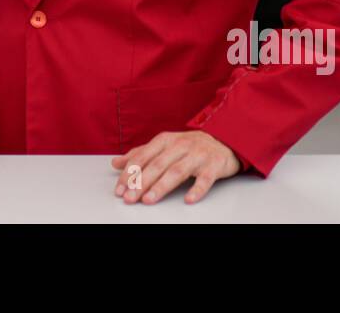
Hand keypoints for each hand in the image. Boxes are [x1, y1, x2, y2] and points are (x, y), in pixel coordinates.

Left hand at [112, 130, 241, 204]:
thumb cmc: (189, 146)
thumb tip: (116, 163)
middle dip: (141, 182)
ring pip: (177, 171)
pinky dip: (197, 189)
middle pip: (157, 165)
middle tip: (130, 198)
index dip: (130, 173)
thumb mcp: (163, 146)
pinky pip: (205, 178)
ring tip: (149, 199)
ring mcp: (197, 155)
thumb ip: (140, 154)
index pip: (143, 157)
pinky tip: (188, 199)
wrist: (223, 140)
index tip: (120, 188)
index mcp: (165, 140)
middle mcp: (180, 145)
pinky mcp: (214, 165)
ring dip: (161, 186)